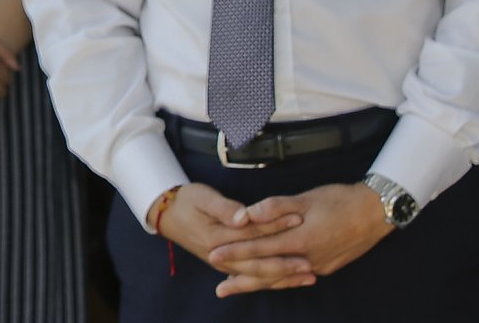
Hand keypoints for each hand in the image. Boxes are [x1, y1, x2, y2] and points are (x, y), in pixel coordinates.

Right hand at [154, 182, 307, 290]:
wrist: (168, 215)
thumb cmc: (187, 201)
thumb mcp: (202, 197)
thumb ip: (224, 207)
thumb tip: (243, 217)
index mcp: (217, 237)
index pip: (252, 233)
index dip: (275, 226)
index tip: (297, 220)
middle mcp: (221, 256)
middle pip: (258, 262)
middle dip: (285, 263)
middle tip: (310, 263)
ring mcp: (225, 264)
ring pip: (258, 275)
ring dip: (284, 277)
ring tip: (308, 276)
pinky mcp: (228, 266)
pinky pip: (253, 277)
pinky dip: (273, 281)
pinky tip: (290, 281)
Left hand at [209, 183, 390, 295]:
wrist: (375, 213)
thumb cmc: (339, 200)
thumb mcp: (306, 198)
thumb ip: (275, 207)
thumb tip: (247, 214)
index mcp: (300, 239)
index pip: (260, 248)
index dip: (235, 252)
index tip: (214, 255)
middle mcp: (307, 258)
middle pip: (268, 272)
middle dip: (241, 279)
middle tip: (218, 289)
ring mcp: (318, 266)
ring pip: (281, 279)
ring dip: (257, 285)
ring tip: (235, 289)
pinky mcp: (326, 267)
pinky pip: (295, 278)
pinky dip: (278, 281)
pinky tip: (268, 282)